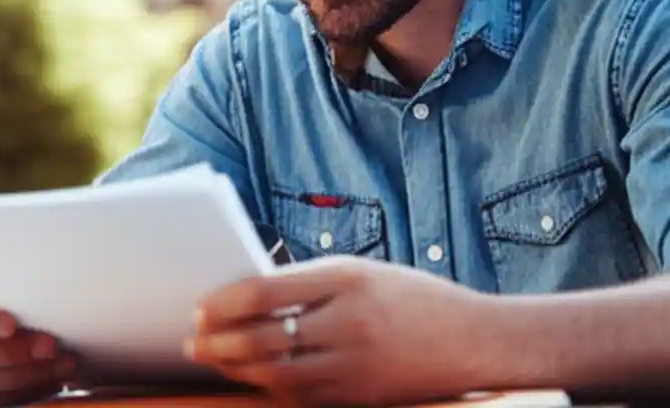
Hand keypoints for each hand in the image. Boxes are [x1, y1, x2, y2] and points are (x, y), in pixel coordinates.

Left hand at [187, 257, 491, 405]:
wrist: (474, 341)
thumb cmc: (413, 299)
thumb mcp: (365, 273)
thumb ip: (311, 283)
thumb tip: (248, 297)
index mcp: (348, 279)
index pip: (266, 291)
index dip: (225, 302)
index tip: (201, 307)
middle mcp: (350, 322)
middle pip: (264, 338)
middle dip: (221, 342)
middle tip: (194, 340)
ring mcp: (356, 365)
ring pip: (276, 374)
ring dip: (237, 368)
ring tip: (215, 359)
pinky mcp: (360, 397)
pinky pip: (301, 397)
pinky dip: (270, 388)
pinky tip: (253, 379)